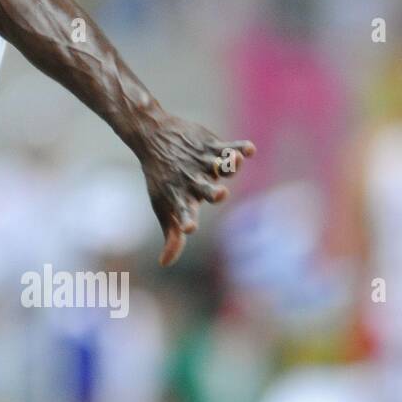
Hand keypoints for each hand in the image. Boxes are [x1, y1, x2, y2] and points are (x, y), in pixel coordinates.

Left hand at [135, 111, 254, 265]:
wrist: (153, 137)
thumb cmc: (162, 179)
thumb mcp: (164, 205)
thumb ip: (171, 234)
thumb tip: (165, 263)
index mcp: (180, 197)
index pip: (182, 211)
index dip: (185, 220)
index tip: (188, 228)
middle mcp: (192, 180)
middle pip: (204, 188)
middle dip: (212, 191)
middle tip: (220, 193)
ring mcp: (203, 162)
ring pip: (218, 164)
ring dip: (228, 164)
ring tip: (235, 161)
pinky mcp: (212, 146)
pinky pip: (228, 147)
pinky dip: (238, 148)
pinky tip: (248, 150)